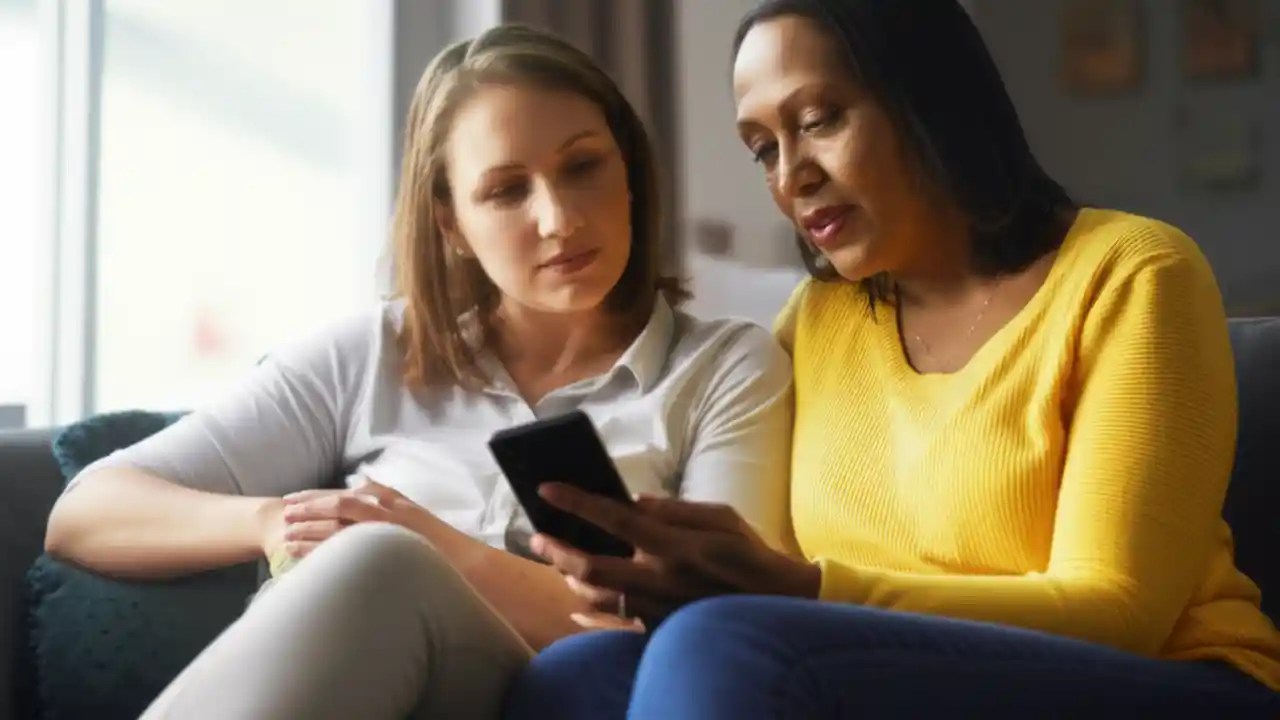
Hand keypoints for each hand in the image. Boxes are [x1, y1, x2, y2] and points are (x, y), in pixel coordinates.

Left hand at [279, 480, 434, 561]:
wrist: (465, 563)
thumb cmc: (438, 543)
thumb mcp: (413, 513)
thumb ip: (388, 501)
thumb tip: (364, 487)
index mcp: (390, 499)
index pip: (346, 492)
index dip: (317, 496)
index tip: (293, 499)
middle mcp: (386, 509)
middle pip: (338, 503)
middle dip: (309, 507)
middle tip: (285, 513)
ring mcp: (385, 530)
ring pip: (338, 525)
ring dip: (310, 529)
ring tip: (287, 536)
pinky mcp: (384, 550)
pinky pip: (346, 549)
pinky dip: (322, 551)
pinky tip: (304, 554)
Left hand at [532, 484, 820, 623]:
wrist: (778, 604)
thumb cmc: (750, 554)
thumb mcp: (723, 516)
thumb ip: (677, 508)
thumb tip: (633, 502)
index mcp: (675, 544)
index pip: (615, 518)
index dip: (577, 502)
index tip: (547, 488)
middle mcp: (661, 577)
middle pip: (592, 568)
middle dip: (557, 551)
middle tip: (536, 536)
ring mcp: (658, 607)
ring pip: (597, 598)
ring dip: (569, 579)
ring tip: (556, 561)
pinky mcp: (660, 626)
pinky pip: (614, 622)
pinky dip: (590, 613)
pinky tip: (575, 603)